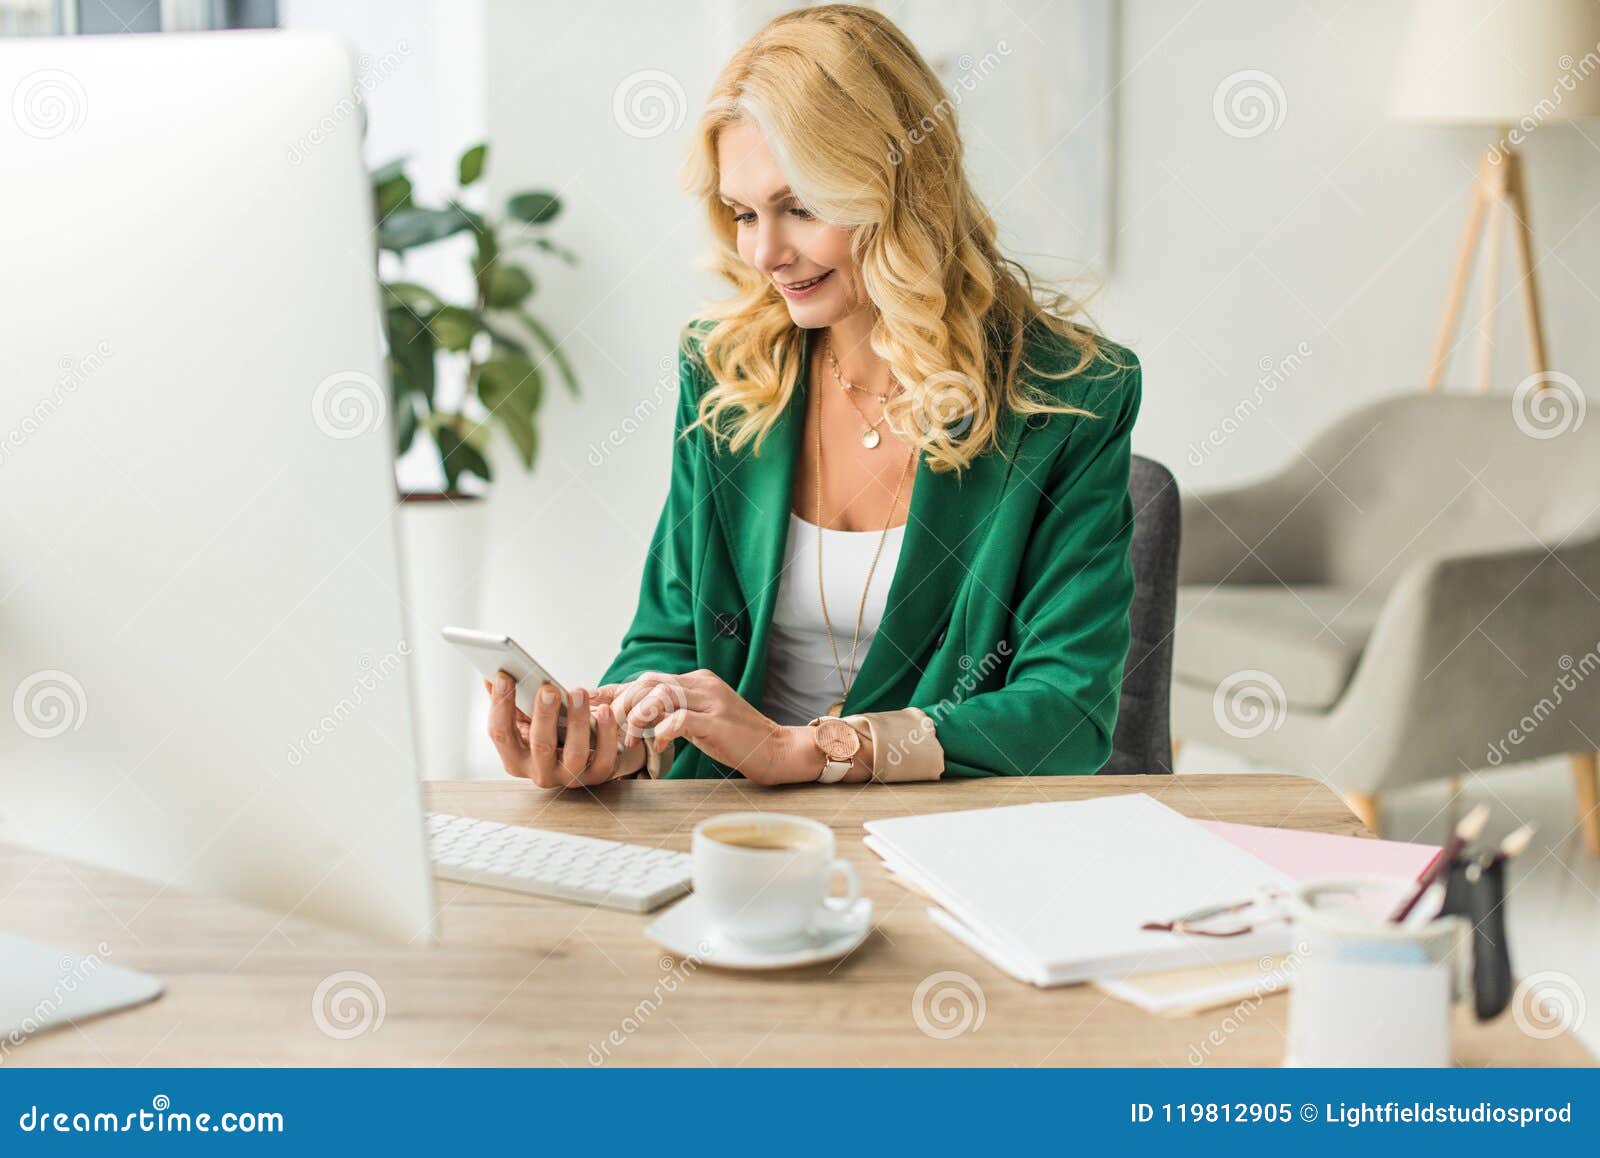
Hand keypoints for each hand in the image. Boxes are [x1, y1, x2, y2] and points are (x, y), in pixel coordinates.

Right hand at [483, 673, 644, 786]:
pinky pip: (604, 758)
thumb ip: (509, 701)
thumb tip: (491, 677)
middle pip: (540, 745)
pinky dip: (607, 734)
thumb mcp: (527, 720)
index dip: (500, 705)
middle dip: (544, 715)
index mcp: (515, 759)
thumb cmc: (551, 733)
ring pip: (574, 754)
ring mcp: (570, 778)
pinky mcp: (597, 776)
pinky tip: (605, 710)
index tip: (504, 676)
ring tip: (579, 693)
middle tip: (548, 688)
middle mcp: (540, 773)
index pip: (501, 734)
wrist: (585, 757)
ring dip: (577, 721)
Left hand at [609, 669, 815, 785]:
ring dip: (638, 718)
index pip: (648, 678)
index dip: (617, 690)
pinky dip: (662, 731)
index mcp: (696, 680)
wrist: (778, 749)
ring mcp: (711, 700)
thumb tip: (636, 718)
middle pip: (648, 680)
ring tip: (634, 740)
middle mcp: (702, 683)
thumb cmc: (736, 740)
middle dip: (623, 704)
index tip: (593, 703)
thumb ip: (674, 712)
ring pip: (660, 694)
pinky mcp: (717, 721)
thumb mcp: (700, 720)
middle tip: (614, 729)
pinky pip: (678, 719)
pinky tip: (661, 746)